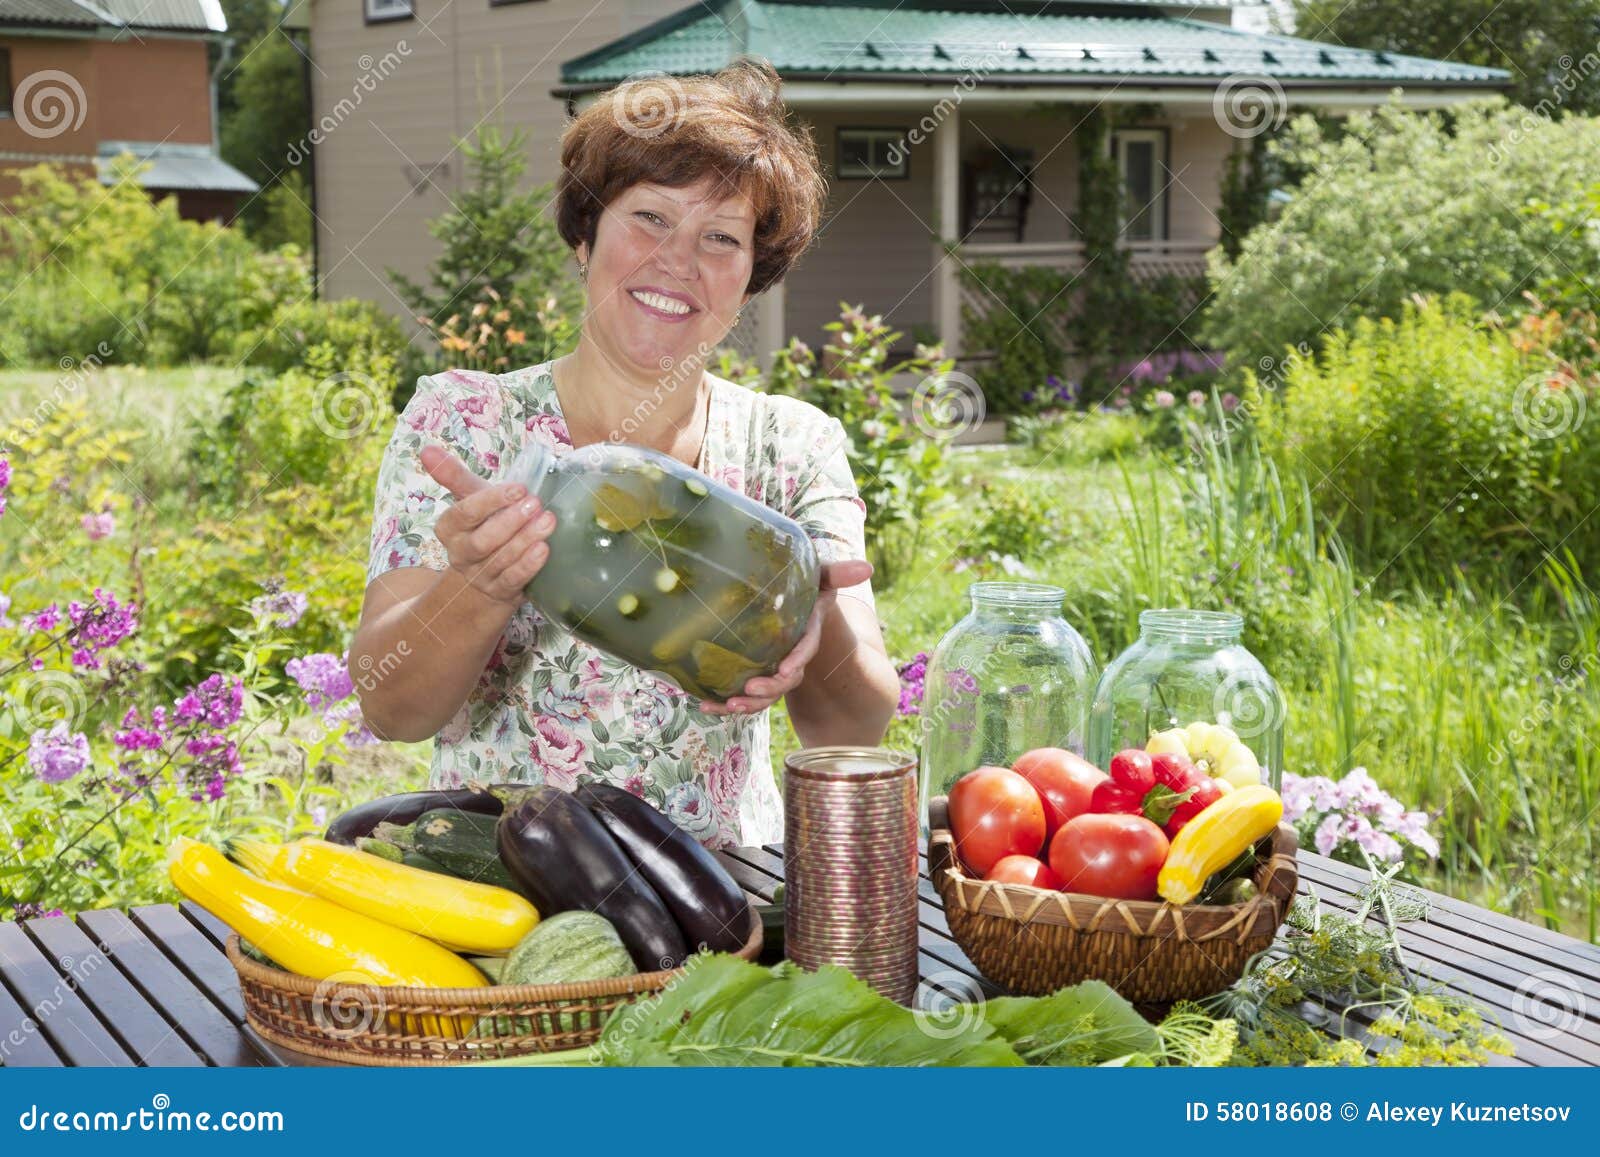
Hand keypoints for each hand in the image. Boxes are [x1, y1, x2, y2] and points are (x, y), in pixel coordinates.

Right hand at [422, 442, 556, 608]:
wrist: (491, 569)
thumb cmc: (484, 525)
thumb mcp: (471, 499)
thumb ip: (453, 475)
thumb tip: (425, 449)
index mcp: (449, 529)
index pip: (464, 514)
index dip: (491, 501)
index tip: (519, 488)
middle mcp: (460, 554)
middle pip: (482, 541)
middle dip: (510, 522)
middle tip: (535, 504)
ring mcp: (479, 576)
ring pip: (500, 560)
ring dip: (525, 540)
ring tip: (548, 521)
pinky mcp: (500, 592)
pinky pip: (513, 580)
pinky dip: (529, 565)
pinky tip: (545, 549)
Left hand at [698, 560, 873, 715]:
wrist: (792, 605)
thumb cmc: (806, 586)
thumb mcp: (821, 576)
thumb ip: (839, 573)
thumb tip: (867, 567)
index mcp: (806, 634)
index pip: (806, 650)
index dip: (797, 661)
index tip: (785, 670)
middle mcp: (791, 657)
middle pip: (785, 680)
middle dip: (769, 690)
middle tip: (749, 691)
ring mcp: (772, 669)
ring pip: (765, 695)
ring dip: (748, 704)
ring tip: (728, 705)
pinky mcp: (753, 675)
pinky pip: (742, 694)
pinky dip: (722, 702)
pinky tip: (703, 704)